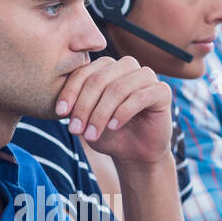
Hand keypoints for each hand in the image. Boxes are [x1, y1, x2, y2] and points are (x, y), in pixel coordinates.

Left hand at [54, 56, 171, 164]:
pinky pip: (139, 97)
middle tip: (75, 130)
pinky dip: (122, 113)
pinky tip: (113, 127)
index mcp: (107, 67)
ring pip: (118, 88)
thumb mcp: (86, 120)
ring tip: (91, 135)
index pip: (84, 72)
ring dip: (100, 114)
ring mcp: (146, 76)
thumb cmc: (109, 134)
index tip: (60, 113)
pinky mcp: (162, 91)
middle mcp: (127, 66)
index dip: (70, 92)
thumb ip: (75, 106)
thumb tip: (61, 103)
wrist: (136, 154)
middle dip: (84, 106)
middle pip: (99, 80)